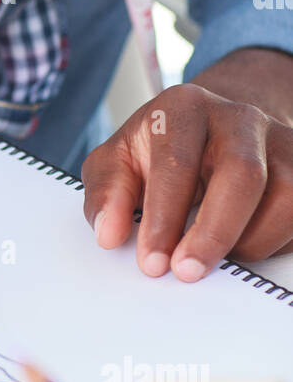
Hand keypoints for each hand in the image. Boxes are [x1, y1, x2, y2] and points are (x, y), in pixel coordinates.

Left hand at [81, 82, 292, 280]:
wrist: (210, 134)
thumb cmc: (158, 152)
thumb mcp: (117, 162)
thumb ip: (107, 194)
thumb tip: (110, 234)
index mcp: (184, 108)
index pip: (178, 161)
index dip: (164, 217)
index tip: (152, 262)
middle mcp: (238, 118)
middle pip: (242, 173)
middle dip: (213, 232)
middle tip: (187, 272)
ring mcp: (279, 142)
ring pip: (284, 196)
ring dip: (247, 242)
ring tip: (212, 256)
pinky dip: (271, 242)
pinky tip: (241, 245)